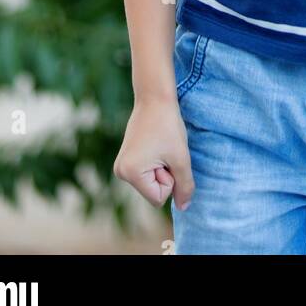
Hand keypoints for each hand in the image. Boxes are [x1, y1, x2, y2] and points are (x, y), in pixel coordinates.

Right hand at [113, 95, 194, 209]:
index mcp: (130, 173)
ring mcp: (121, 165)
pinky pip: (147, 173)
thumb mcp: (181, 158)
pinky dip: (156, 162)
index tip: (166, 155)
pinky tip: (155, 144)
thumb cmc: (168, 126)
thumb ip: (185, 186)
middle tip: (164, 148)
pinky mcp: (126, 158)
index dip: (170, 180)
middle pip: (153, 192)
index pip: (158, 198)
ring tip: (159, 145)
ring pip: (151, 182)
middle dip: (165, 173)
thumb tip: (183, 207)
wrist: (155, 98)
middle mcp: (120, 172)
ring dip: (161, 167)